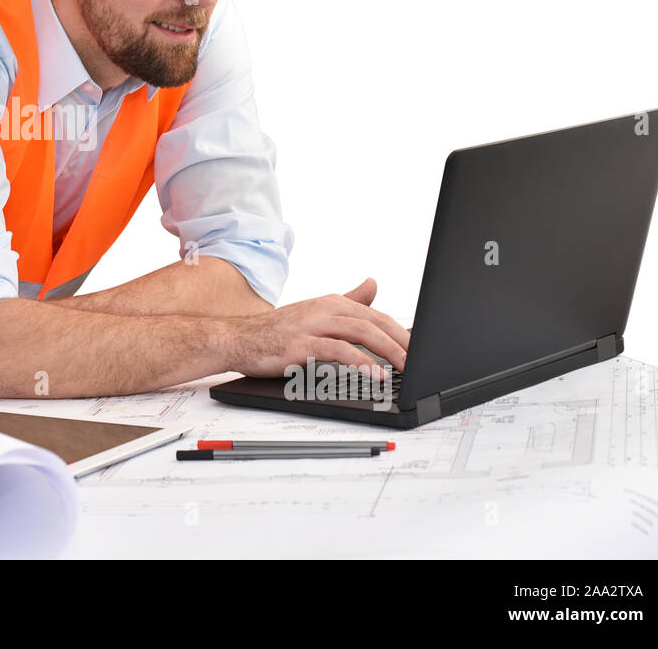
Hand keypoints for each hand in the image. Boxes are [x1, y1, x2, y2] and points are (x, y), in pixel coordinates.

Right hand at [227, 278, 409, 379]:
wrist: (237, 339)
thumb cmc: (276, 331)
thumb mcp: (315, 311)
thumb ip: (347, 299)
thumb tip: (374, 283)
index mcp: (331, 302)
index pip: (375, 314)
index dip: (400, 330)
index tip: (420, 347)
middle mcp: (323, 309)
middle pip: (372, 321)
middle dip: (401, 340)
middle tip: (420, 359)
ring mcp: (311, 325)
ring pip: (360, 333)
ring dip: (388, 351)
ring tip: (406, 367)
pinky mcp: (301, 344)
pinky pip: (338, 351)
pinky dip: (360, 362)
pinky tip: (374, 373)